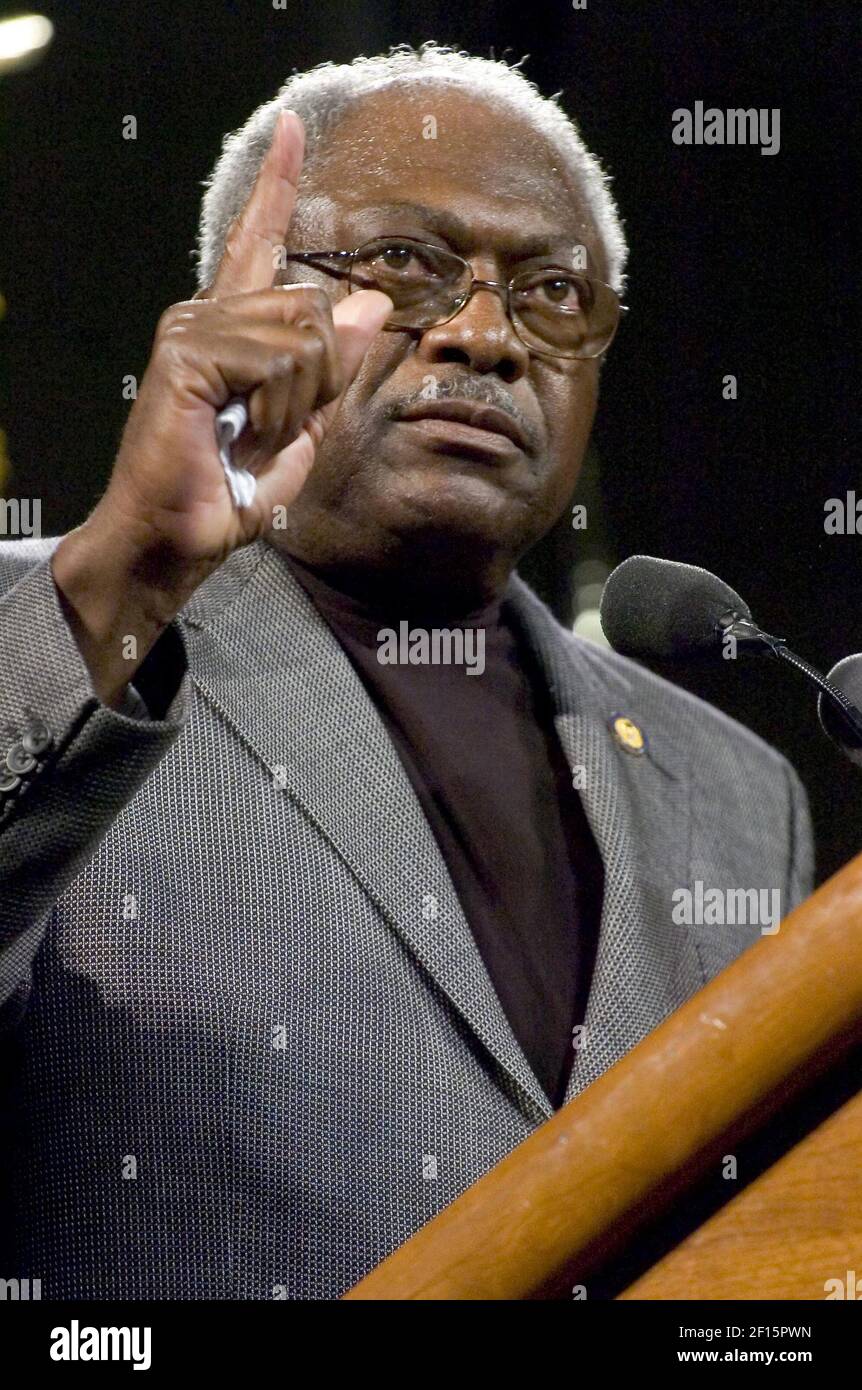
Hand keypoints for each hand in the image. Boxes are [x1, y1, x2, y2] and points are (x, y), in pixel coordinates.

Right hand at [52, 110, 390, 705]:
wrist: (177, 539)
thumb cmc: (230, 491)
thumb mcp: (303, 428)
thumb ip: (335, 369)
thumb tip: (368, 305)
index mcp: (232, 327)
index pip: (258, 241)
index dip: (279, 186)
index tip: (293, 128)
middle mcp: (207, 313)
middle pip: (315, 306)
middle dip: (321, 382)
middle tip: (278, 432)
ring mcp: (193, 327)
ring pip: (305, 333)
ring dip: (300, 402)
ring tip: (255, 437)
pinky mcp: (188, 351)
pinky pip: (279, 359)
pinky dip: (281, 409)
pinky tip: (243, 434)